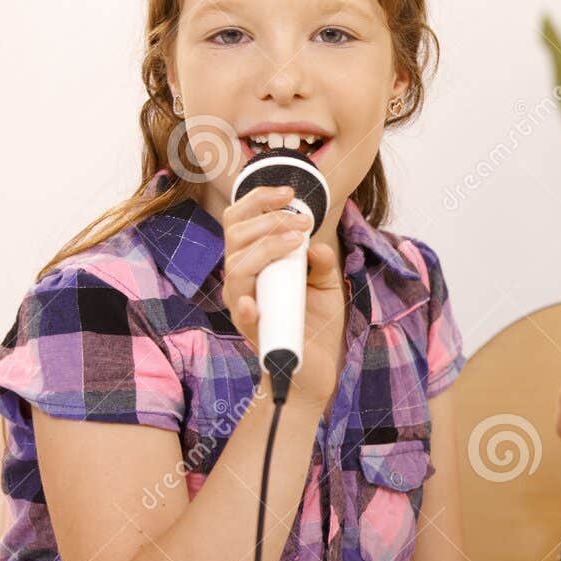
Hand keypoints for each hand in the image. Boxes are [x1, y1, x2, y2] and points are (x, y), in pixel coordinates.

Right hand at [220, 184, 346, 410]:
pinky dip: (246, 303)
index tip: (289, 192)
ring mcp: (243, 303)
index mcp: (255, 262)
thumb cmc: (313, 323)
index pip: (240, 220)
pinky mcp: (252, 329)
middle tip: (303, 221)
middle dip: (269, 219)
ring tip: (298, 242)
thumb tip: (315, 246)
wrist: (314, 368)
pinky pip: (240, 312)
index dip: (258, 200)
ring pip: (237, 266)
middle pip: (235, 235)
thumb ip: (321, 262)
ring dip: (266, 247)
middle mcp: (243, 279)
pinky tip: (256, 301)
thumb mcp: (326, 285)